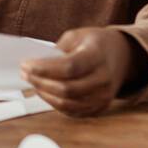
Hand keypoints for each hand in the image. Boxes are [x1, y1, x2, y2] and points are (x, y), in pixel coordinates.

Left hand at [20, 27, 147, 116]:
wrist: (123, 56)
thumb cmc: (95, 43)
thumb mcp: (77, 36)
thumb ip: (58, 49)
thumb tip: (36, 64)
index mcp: (98, 56)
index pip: (69, 67)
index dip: (44, 68)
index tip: (25, 64)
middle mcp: (104, 79)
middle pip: (67, 89)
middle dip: (40, 82)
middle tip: (24, 73)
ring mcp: (104, 96)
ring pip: (67, 103)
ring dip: (44, 94)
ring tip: (32, 82)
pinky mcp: (100, 107)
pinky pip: (73, 111)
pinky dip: (54, 104)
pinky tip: (45, 92)